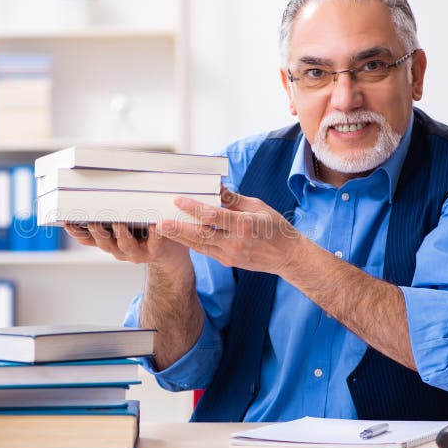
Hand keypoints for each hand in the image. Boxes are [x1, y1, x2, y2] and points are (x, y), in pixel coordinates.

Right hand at [63, 222, 189, 268]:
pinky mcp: (154, 252)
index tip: (66, 221)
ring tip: (119, 222)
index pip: (87, 239)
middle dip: (97, 232)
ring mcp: (136, 252)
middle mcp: (118, 249)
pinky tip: (154, 224)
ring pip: (125, 245)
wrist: (169, 255)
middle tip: (92, 221)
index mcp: (108, 241)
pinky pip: (154, 243)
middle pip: (103, 242)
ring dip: (121, 234)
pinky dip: (154, 234)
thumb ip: (112, 214)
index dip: (76, 233)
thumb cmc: (143, 233)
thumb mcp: (124, 225)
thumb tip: (98, 189)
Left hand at [157, 186, 302, 275]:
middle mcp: (235, 243)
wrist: (287, 257)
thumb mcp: (257, 206)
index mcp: (245, 226)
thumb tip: (215, 186)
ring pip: (199, 246)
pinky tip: (179, 235)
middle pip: (201, 235)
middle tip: (160, 222)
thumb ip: (233, 199)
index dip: (194, 208)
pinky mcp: (227, 262)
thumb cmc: (275, 227)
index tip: (178, 200)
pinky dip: (191, 242)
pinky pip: (205, 251)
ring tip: (163, 229)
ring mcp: (230, 255)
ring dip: (180, 237)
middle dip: (179, 229)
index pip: (214, 216)